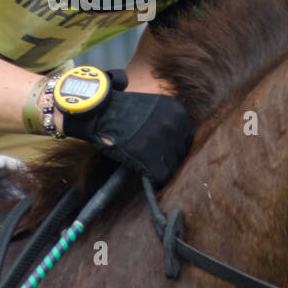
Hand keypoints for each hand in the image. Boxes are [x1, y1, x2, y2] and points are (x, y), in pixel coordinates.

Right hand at [62, 87, 192, 186]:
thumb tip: (179, 146)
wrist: (100, 111)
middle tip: (154, 162)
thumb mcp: (154, 109)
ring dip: (161, 169)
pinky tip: (145, 175)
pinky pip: (160, 176)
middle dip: (169, 160)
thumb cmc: (123, 112)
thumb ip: (169, 123)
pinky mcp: (148, 155)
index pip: (187, 140)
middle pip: (181, 153)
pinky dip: (153, 178)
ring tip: (147, 167)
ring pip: (172, 166)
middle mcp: (173, 124)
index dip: (175, 150)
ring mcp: (162, 139)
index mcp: (178, 111)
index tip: (164, 155)